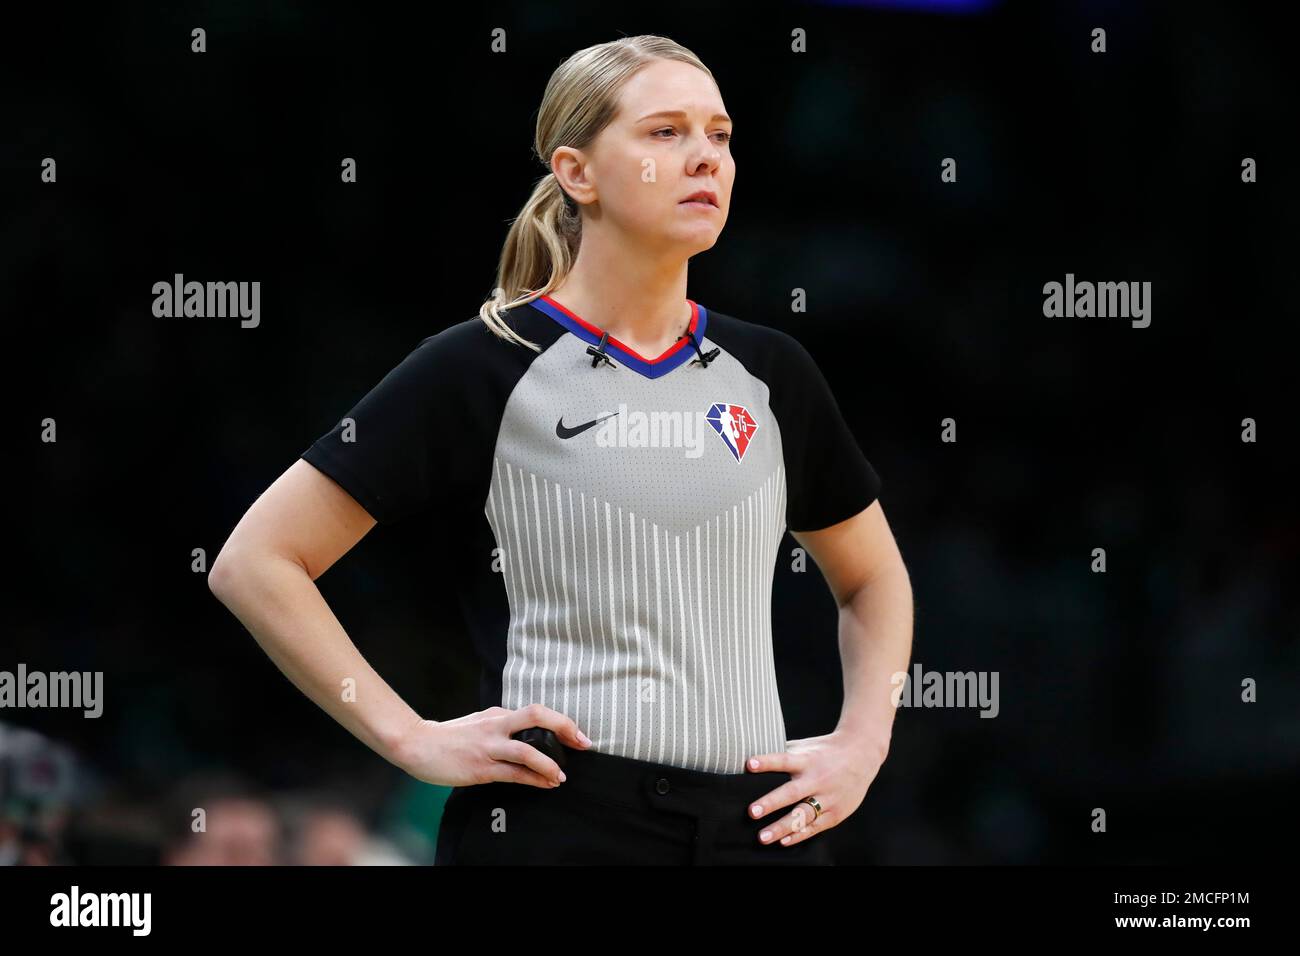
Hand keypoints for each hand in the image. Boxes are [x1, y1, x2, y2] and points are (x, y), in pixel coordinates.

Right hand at [393, 703, 592, 788]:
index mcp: (498, 715)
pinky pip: (513, 774)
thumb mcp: (480, 723)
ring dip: (549, 764)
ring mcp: (488, 747)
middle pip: (536, 717)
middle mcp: (496, 726)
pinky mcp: (481, 768)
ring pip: (527, 751)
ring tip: (561, 776)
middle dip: (564, 728)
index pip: (537, 712)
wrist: (418, 745)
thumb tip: (528, 734)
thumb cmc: (450, 737)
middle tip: (582, 743)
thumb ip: (503, 726)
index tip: (578, 735)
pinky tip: (546, 784)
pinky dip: (534, 780)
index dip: (562, 722)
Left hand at [743, 729, 887, 847]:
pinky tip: (783, 840)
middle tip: (751, 812)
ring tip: (763, 836)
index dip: (767, 762)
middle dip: (771, 803)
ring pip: (802, 815)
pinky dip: (799, 835)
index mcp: (807, 760)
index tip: (749, 764)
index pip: (784, 760)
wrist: (861, 755)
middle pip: (792, 793)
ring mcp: (828, 798)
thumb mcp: (805, 746)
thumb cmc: (825, 750)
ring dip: (782, 827)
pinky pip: (815, 827)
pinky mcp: (836, 813)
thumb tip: (750, 755)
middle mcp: (817, 779)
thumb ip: (783, 753)